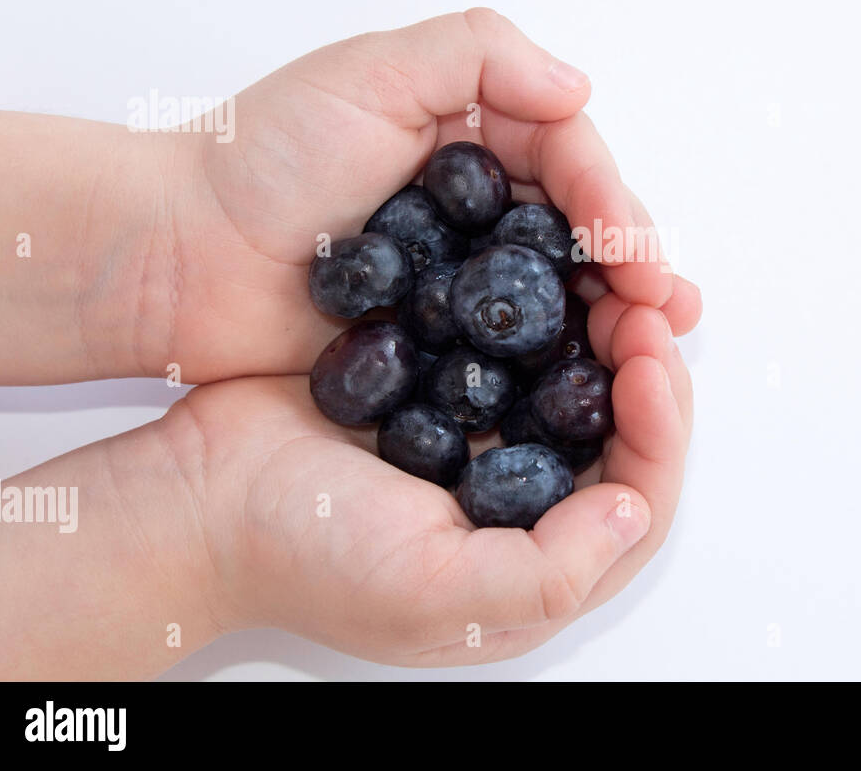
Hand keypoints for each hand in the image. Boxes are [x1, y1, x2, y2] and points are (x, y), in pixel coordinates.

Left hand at [156, 8, 700, 381]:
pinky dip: (561, 362)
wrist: (176, 257)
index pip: (569, 159)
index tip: (630, 248)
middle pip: (579, 230)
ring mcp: (461, 277)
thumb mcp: (371, 71)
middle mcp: (479, 206)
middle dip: (632, 262)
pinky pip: (512, 351)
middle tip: (669, 306)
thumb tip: (581, 88)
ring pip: (559, 292)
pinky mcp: (438, 341)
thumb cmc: (261, 156)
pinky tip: (597, 377)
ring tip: (662, 338)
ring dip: (616, 313)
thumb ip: (479, 54)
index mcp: (474, 136)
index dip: (610, 201)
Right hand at [167, 301, 691, 664]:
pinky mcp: (446, 387)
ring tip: (603, 275)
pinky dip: (540, 304)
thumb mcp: (432, 595)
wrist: (200, 495)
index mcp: (533, 563)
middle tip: (641, 301)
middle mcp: (522, 504)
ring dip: (601, 327)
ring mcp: (485, 440)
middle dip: (642, 366)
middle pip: (621, 433)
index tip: (652, 361)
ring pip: (577, 379)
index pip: (638, 499)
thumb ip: (547, 575)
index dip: (661, 433)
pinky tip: (543, 264)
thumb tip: (632, 509)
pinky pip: (517, 343)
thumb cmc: (306, 557)